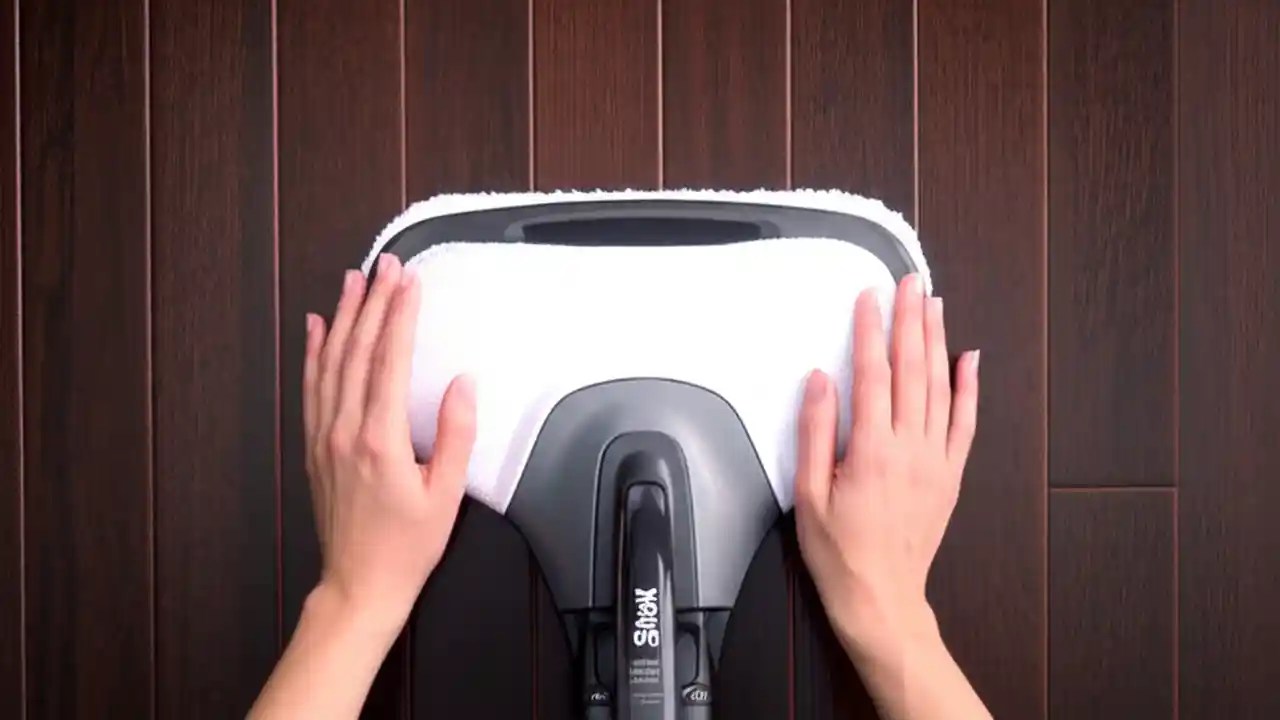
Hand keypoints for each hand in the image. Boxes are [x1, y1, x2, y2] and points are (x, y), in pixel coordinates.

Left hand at [303, 252, 475, 629]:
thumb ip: (456, 435)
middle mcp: (345, 432)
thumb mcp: (447, 495)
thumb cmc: (405, 547)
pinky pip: (311, 388)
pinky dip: (313, 353)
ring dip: (341, 317)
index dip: (399, 316)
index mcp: (380, 441)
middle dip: (373, 303)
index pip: (389, 361)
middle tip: (386, 266)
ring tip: (353, 281)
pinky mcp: (315, 448)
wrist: (360, 585)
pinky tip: (316, 328)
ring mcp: (324, 438)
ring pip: (329, 362)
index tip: (408, 283)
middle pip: (357, 352)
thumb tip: (462, 384)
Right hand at [794, 273, 978, 667]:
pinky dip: (969, 388)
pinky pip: (965, 423)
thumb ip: (815, 433)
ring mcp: (936, 461)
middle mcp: (910, 449)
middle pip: (912, 370)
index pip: (872, 375)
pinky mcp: (950, 475)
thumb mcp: (808, 495)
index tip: (868, 298)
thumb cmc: (839, 552)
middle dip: (909, 320)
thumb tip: (821, 381)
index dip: (870, 331)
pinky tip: (969, 358)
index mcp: (871, 452)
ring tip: (933, 304)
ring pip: (941, 388)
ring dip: (937, 342)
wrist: (881, 598)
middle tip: (909, 282)